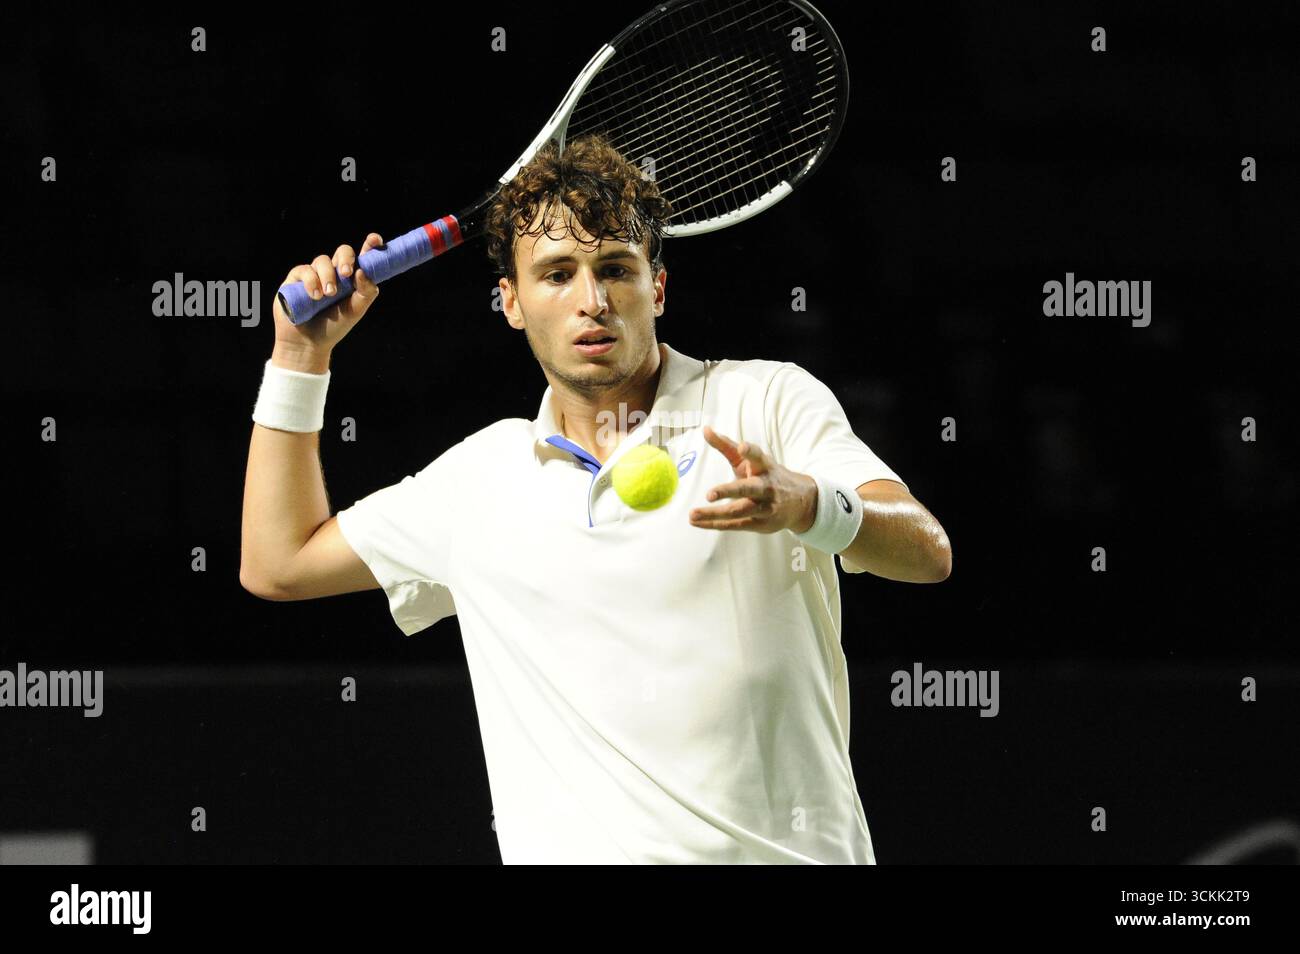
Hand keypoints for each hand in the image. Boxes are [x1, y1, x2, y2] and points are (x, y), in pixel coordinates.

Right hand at [270, 232, 384, 363]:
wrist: (308, 343)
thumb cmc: (334, 326)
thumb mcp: (356, 310)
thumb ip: (366, 292)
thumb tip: (362, 271)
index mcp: (352, 279)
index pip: (362, 258)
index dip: (369, 246)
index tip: (374, 240)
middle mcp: (334, 273)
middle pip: (342, 251)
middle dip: (346, 259)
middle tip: (347, 274)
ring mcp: (314, 274)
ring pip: (322, 260)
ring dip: (328, 276)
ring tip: (328, 296)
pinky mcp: (296, 279)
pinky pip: (304, 270)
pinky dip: (311, 282)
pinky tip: (315, 296)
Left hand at [688, 425, 817, 532]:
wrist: (801, 502)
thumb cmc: (766, 476)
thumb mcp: (750, 460)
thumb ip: (726, 445)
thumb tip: (705, 429)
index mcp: (764, 466)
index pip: (758, 456)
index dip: (750, 451)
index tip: (742, 447)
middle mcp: (766, 487)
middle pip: (748, 489)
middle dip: (728, 491)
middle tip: (709, 494)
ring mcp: (765, 507)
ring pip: (739, 511)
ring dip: (715, 514)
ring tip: (693, 514)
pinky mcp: (760, 524)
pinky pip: (735, 525)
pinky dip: (715, 524)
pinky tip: (698, 522)